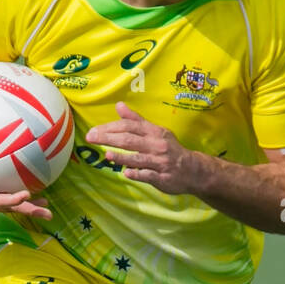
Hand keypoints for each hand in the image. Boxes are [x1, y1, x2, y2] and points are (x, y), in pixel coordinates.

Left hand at [85, 103, 205, 195]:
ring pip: (139, 158)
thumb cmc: (169, 149)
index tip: (94, 130)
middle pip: (130, 140)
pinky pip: (148, 176)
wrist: (193, 169)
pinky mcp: (162, 178)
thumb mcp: (155, 131)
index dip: (111, 127)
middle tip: (91, 138)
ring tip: (107, 155)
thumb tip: (118, 105)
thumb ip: (136, 120)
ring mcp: (160, 162)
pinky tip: (126, 173)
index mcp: (154, 132)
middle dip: (109, 139)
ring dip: (122, 157)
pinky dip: (137, 174)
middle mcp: (156, 145)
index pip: (130, 126)